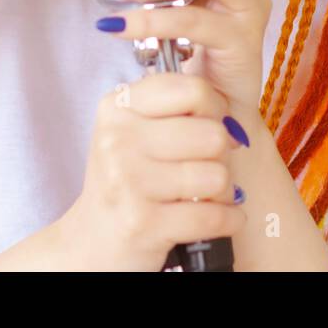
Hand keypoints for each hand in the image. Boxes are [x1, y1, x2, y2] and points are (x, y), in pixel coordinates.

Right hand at [59, 72, 249, 270]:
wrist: (94, 238)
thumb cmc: (128, 178)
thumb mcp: (137, 130)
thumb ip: (177, 109)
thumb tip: (233, 125)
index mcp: (118, 107)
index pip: (193, 89)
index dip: (215, 107)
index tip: (210, 124)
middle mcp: (117, 138)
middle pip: (213, 134)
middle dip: (221, 155)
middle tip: (205, 165)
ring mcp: (127, 181)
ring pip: (217, 176)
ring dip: (222, 191)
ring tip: (203, 194)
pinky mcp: (142, 222)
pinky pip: (213, 216)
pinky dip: (227, 219)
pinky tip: (217, 217)